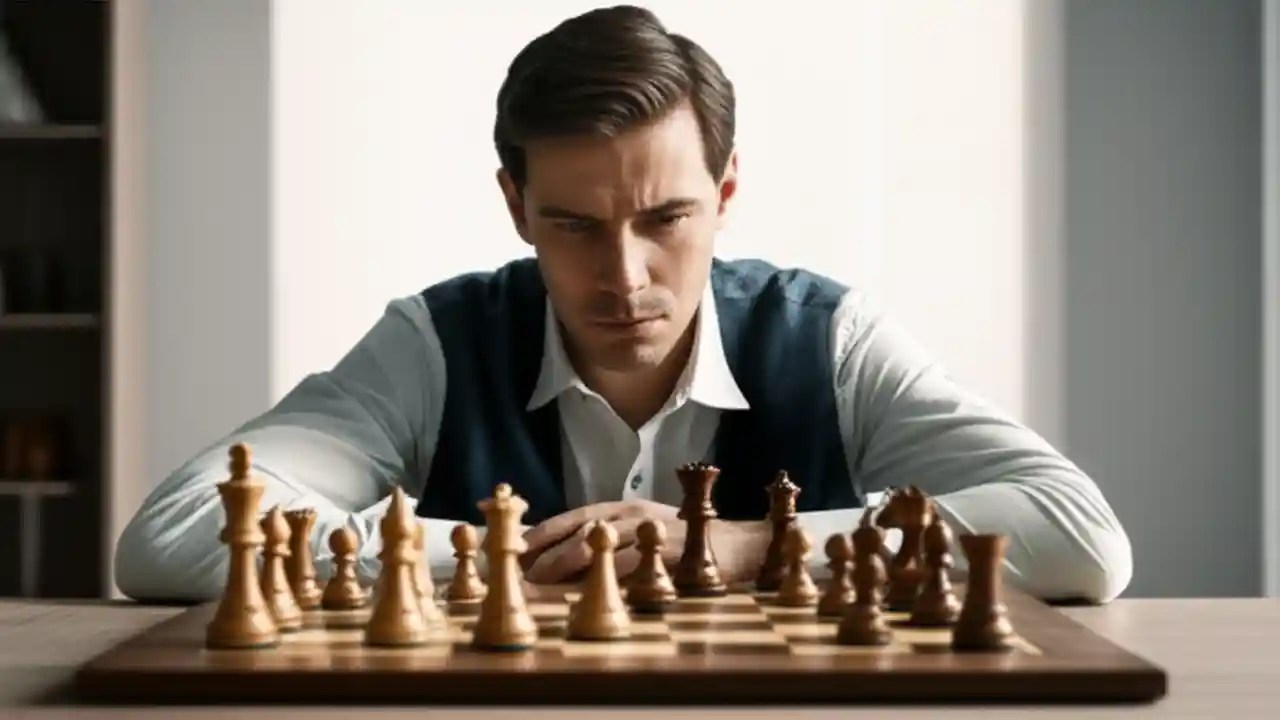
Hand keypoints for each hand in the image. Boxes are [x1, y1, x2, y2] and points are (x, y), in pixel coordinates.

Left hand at [520, 500, 770, 584]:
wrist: (734, 544)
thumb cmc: (680, 540)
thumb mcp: (639, 529)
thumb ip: (606, 540)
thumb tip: (560, 560)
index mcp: (619, 509)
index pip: (568, 518)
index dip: (538, 531)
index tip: (509, 543)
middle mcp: (629, 517)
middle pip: (575, 535)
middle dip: (543, 556)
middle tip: (516, 574)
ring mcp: (647, 533)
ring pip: (596, 549)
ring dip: (563, 570)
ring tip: (538, 587)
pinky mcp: (664, 553)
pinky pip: (628, 567)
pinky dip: (604, 580)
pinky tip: (585, 593)